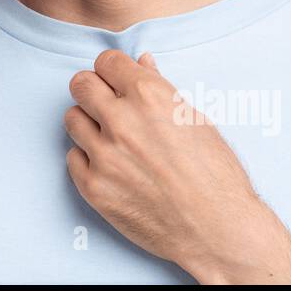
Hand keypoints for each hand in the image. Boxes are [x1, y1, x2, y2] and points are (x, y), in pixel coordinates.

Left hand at [64, 49, 290, 283]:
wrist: (218, 229)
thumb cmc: (216, 174)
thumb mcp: (195, 119)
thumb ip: (159, 87)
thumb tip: (141, 62)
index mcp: (148, 96)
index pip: (105, 61)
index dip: (113, 71)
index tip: (117, 81)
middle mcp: (121, 121)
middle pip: (80, 85)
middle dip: (93, 90)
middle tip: (106, 105)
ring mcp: (104, 155)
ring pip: (72, 119)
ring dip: (89, 124)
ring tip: (112, 139)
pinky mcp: (93, 187)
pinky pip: (73, 158)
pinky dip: (88, 159)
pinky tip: (112, 167)